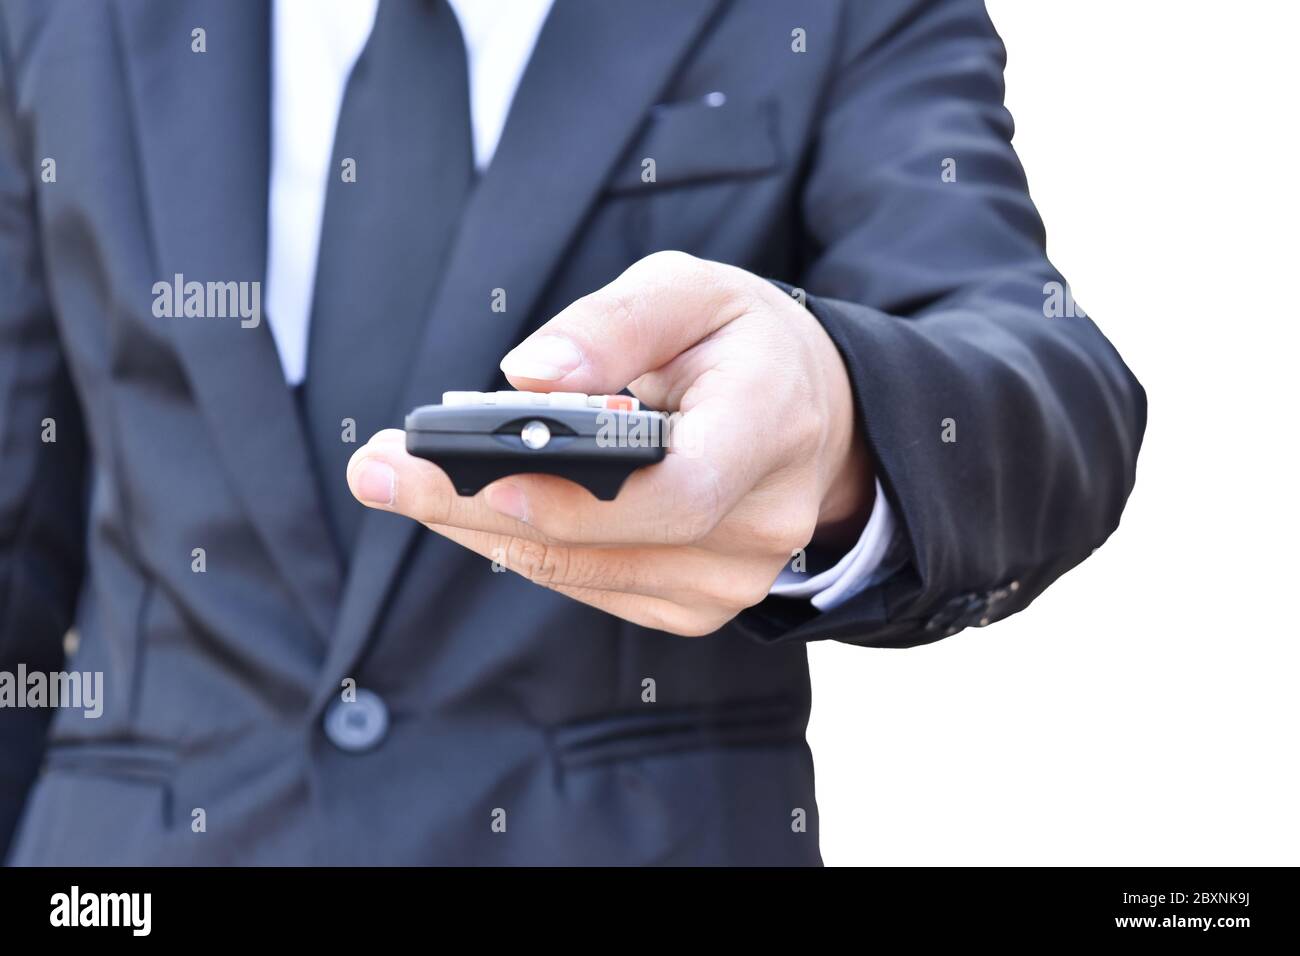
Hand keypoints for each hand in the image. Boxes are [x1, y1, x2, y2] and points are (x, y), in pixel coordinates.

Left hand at [348, 251, 873, 635]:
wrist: (808, 411)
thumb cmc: (742, 343)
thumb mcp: (692, 290)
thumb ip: (615, 323)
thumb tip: (526, 379)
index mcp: (770, 425)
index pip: (678, 489)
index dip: (577, 499)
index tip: (480, 476)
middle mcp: (761, 521)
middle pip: (606, 541)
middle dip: (477, 505)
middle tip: (377, 470)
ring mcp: (732, 578)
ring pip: (583, 571)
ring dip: (481, 528)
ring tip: (396, 480)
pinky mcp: (697, 605)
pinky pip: (591, 586)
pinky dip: (523, 548)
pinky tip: (466, 508)